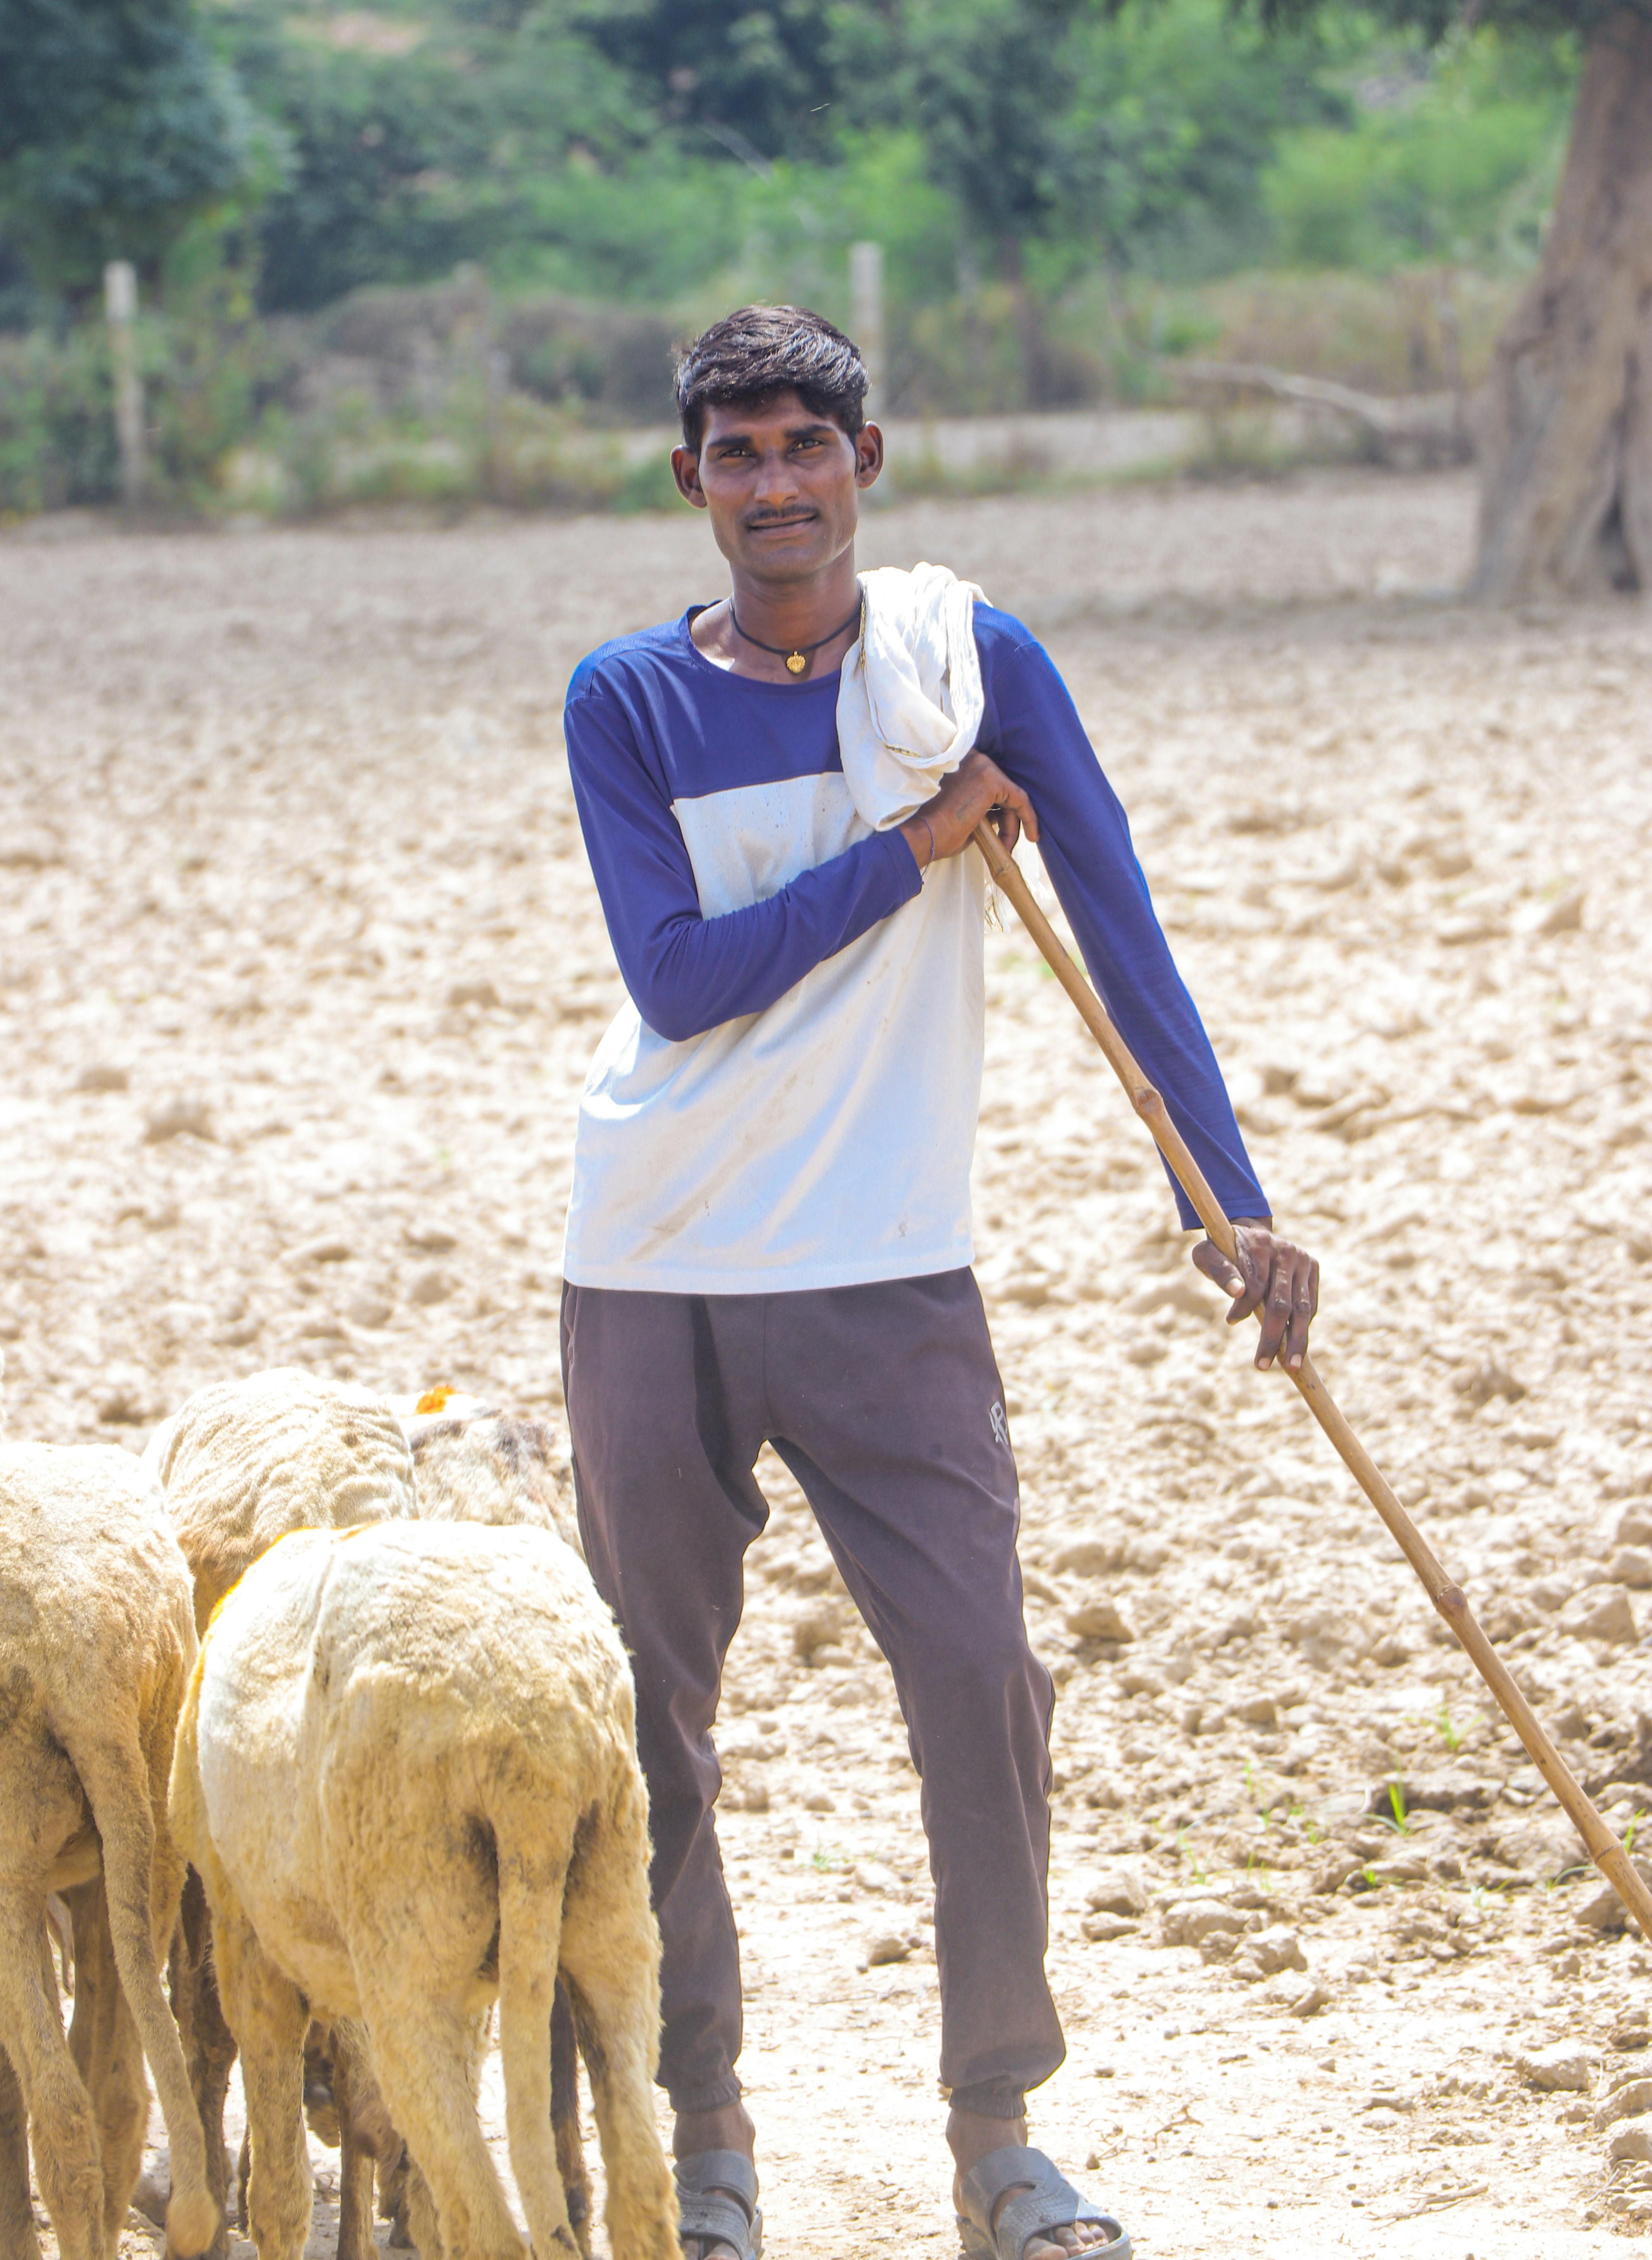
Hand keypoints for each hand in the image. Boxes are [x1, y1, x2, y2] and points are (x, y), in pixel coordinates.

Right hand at [900, 749, 1038, 870]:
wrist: (923, 835)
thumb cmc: (936, 831)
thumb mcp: (964, 815)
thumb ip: (984, 809)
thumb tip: (1003, 816)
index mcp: (961, 764)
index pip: (991, 785)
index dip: (1001, 808)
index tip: (1005, 826)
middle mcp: (972, 759)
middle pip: (1002, 790)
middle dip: (1008, 818)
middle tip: (1006, 842)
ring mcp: (982, 767)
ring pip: (1011, 797)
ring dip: (1013, 824)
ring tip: (1007, 846)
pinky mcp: (991, 780)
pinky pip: (1019, 799)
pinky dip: (1028, 818)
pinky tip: (1031, 835)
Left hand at [1192, 1219, 1319, 1372]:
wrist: (1247, 1231)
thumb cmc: (1222, 1249)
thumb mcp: (1207, 1254)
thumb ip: (1219, 1271)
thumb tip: (1237, 1292)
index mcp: (1259, 1244)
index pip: (1255, 1284)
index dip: (1244, 1307)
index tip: (1230, 1321)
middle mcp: (1286, 1250)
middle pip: (1282, 1303)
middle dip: (1272, 1338)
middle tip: (1262, 1366)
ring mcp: (1302, 1259)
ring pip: (1302, 1308)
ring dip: (1296, 1341)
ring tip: (1290, 1366)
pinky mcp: (1312, 1267)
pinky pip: (1310, 1305)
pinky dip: (1302, 1326)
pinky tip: (1293, 1346)